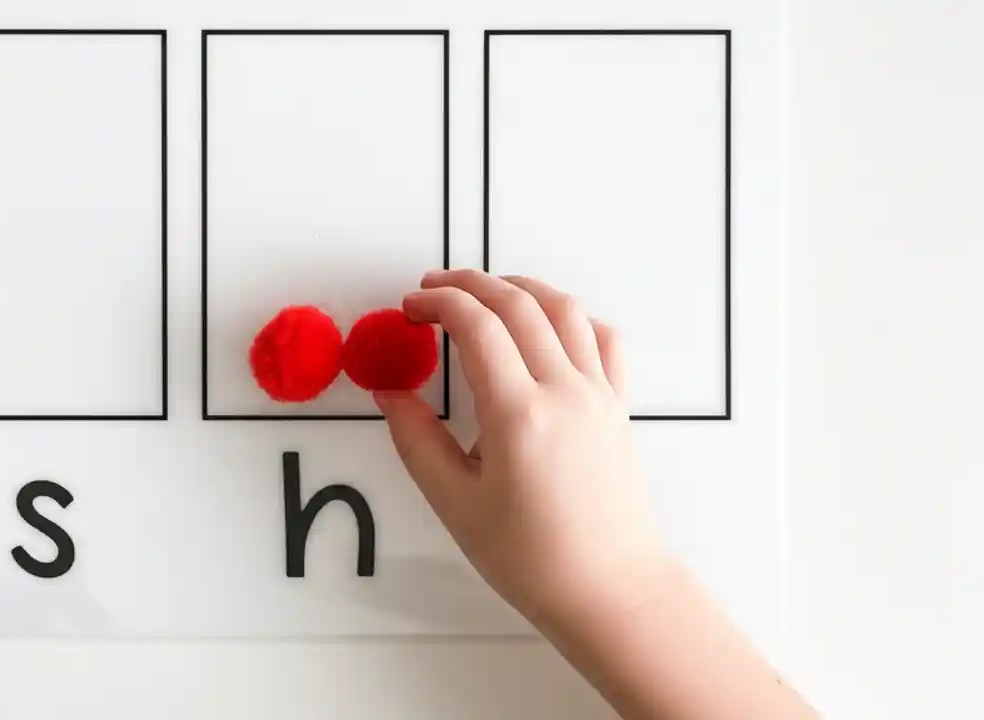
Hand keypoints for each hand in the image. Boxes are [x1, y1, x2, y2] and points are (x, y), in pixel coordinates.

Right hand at [375, 269, 667, 635]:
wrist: (610, 590)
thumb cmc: (534, 559)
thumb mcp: (455, 504)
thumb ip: (416, 440)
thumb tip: (390, 394)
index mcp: (520, 415)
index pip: (476, 325)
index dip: (437, 303)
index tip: (410, 307)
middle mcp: (565, 392)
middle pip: (517, 303)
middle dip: (468, 284)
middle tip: (432, 289)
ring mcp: (598, 395)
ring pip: (563, 308)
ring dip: (518, 287)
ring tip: (484, 291)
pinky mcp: (617, 407)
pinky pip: (602, 338)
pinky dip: (570, 316)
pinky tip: (548, 324)